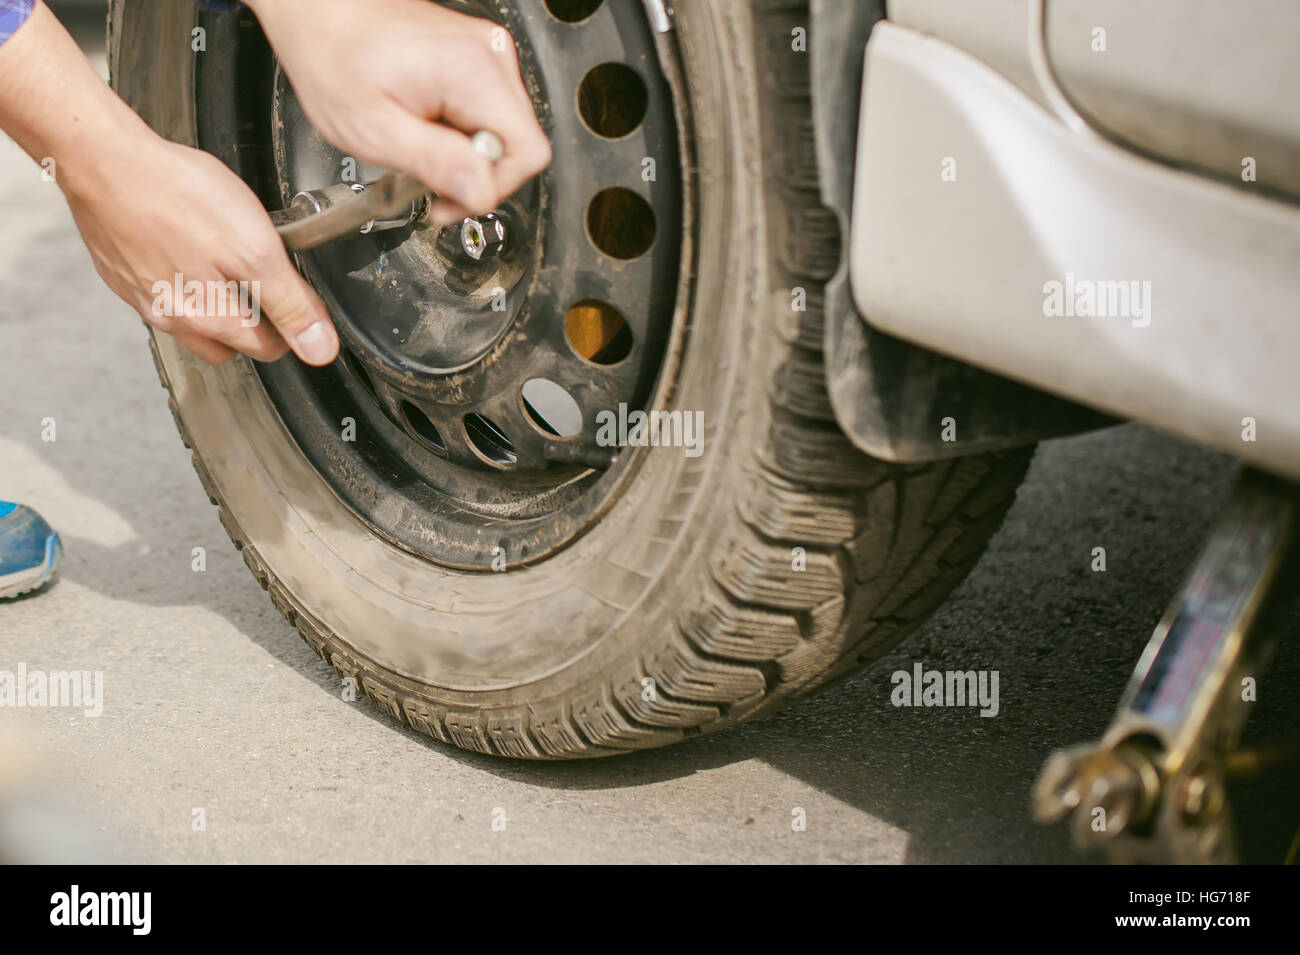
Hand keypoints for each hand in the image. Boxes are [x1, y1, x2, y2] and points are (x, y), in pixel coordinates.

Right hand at [0, 1, 338, 365]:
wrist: (104, 159)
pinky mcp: (120, 268)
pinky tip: (186, 251)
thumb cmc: (177, 196)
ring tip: (231, 272)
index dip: (294, 328)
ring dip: (215, 308)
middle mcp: (171, 317)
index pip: (267, 349)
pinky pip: (158, 292)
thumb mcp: (256, 252)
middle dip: (254, 328)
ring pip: (191, 322)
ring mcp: (140, 294)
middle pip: (228, 344)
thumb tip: (319, 350)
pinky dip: (180, 282)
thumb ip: (290, 304)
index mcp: (209, 319)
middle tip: (271, 293)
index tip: (305, 306)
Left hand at [249, 0, 551, 224]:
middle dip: (476, 175)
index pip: (529, 152)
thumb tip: (480, 193)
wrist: (317, 11)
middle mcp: (491, 55)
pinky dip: (461, 134)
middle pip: (521, 145)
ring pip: (506, 133)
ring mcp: (487, 53)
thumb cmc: (333, 56)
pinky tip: (426, 128)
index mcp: (474, 71)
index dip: (494, 188)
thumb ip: (435, 163)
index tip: (452, 198)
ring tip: (421, 148)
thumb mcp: (375, 129)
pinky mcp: (477, 58)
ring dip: (467, 156)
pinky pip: (489, 114)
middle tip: (430, 180)